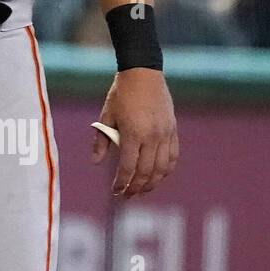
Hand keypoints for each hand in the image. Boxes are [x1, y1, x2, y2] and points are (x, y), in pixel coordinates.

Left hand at [92, 68, 177, 197]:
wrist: (143, 74)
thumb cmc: (121, 94)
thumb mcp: (106, 115)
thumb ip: (102, 140)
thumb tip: (96, 162)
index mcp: (133, 134)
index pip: (128, 168)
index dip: (122, 183)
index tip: (116, 192)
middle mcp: (152, 137)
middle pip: (145, 172)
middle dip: (136, 187)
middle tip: (127, 196)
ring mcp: (165, 134)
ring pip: (162, 168)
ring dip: (152, 183)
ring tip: (142, 190)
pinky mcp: (173, 130)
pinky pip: (173, 156)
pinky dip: (166, 169)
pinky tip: (158, 176)